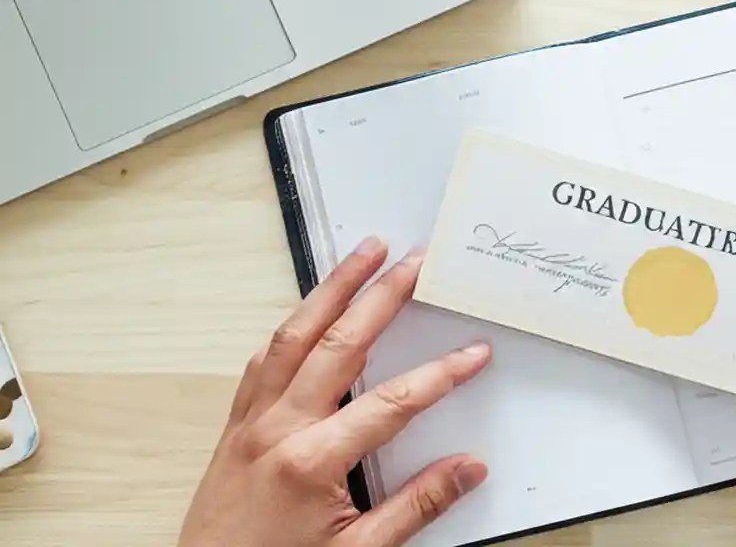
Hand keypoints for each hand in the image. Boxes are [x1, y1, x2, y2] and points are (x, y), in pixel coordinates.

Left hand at [180, 237, 491, 546]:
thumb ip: (417, 507)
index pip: (392, 403)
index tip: (473, 354)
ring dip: (331, 290)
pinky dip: (290, 327)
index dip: (441, 375)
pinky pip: (263, 361)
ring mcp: (251, 422)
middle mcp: (278, 429)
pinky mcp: (235, 427)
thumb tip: (468, 469)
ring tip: (362, 255)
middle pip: (340, 344)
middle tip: (413, 262)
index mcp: (312, 461)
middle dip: (381, 297)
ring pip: (294, 336)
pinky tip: (307, 312)